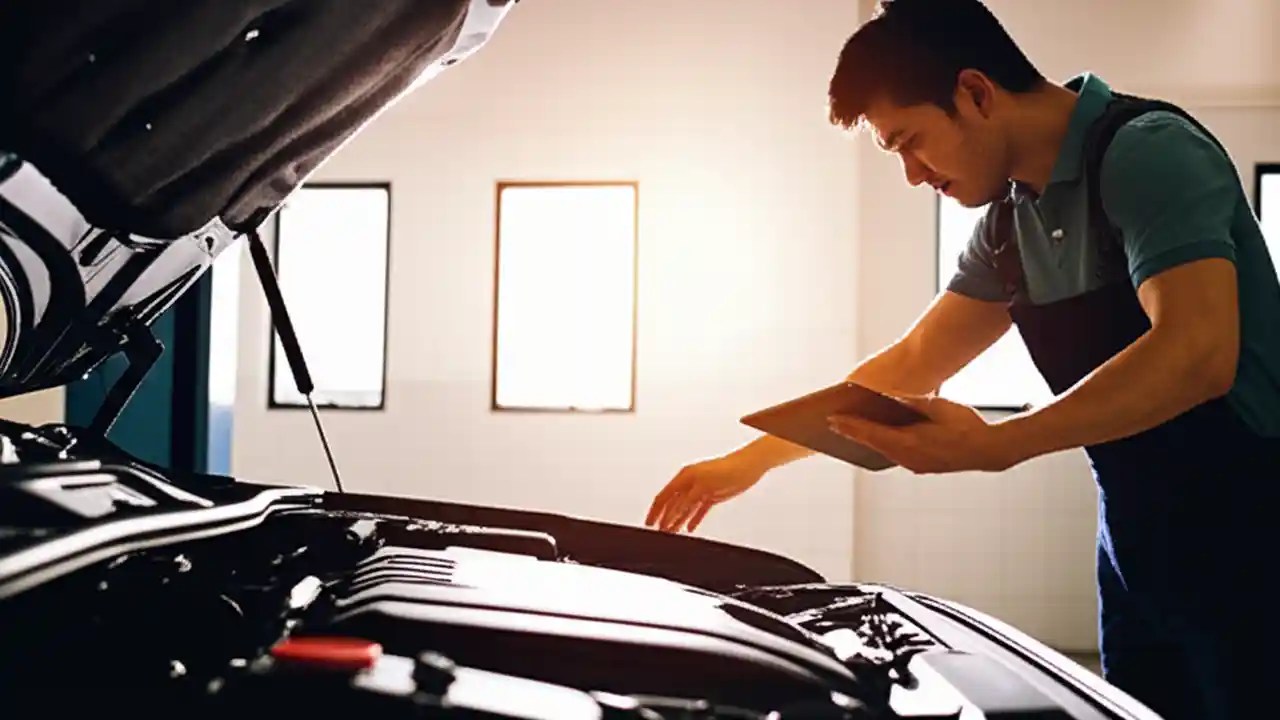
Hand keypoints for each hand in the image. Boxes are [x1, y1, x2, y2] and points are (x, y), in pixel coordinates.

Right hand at [645, 454, 765, 532]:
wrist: (748, 467)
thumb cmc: (727, 469)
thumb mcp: (703, 484)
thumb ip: (688, 498)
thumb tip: (674, 512)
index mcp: (684, 477)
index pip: (664, 496)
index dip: (656, 511)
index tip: (649, 524)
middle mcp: (691, 483)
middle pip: (673, 504)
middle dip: (665, 518)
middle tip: (659, 533)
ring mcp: (701, 490)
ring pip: (685, 509)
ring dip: (677, 521)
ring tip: (671, 534)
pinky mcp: (713, 496)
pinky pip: (699, 510)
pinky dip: (693, 519)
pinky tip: (690, 528)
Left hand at [827, 395, 1023, 473]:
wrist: (988, 451)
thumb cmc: (965, 425)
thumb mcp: (938, 406)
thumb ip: (911, 402)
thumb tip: (887, 397)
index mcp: (910, 442)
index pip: (871, 433)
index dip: (850, 426)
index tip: (831, 419)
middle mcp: (908, 457)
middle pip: (872, 444)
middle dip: (851, 434)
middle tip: (830, 424)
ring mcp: (914, 465)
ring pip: (882, 452)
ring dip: (865, 441)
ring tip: (847, 430)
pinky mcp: (921, 466)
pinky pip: (894, 455)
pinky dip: (881, 446)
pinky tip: (875, 438)